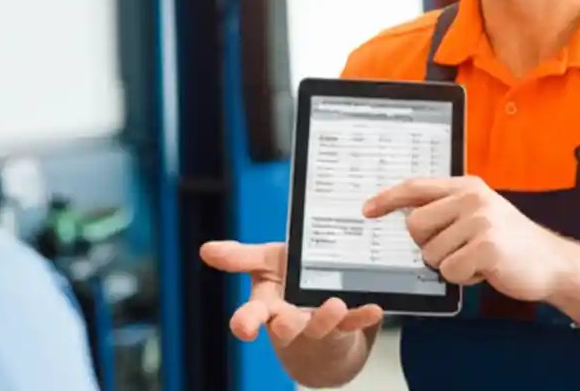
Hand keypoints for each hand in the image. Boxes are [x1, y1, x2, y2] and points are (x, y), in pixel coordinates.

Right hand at [198, 241, 383, 347]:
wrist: (318, 307)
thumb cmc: (287, 282)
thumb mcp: (265, 265)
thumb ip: (240, 257)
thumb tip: (205, 249)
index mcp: (266, 305)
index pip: (250, 317)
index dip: (244, 324)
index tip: (243, 329)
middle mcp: (290, 319)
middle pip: (284, 327)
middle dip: (285, 326)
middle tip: (284, 322)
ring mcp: (318, 325)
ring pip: (320, 326)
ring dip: (325, 318)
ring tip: (334, 305)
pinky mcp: (345, 326)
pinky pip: (355, 323)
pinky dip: (363, 316)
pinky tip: (374, 308)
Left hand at [363, 176, 574, 301]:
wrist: (552, 262)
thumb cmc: (510, 242)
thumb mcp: (479, 213)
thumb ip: (447, 209)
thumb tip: (406, 216)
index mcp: (467, 187)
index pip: (416, 187)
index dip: (388, 198)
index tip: (368, 210)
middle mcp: (472, 198)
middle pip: (415, 226)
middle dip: (428, 246)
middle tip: (456, 249)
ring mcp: (480, 221)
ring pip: (431, 253)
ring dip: (450, 265)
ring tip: (477, 259)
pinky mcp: (487, 248)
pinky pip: (450, 271)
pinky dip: (463, 278)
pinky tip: (485, 270)